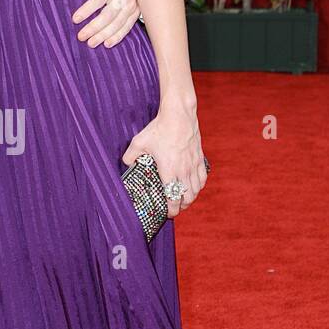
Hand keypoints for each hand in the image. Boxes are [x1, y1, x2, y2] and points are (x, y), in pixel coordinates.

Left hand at [73, 0, 139, 47]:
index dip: (87, 9)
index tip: (75, 19)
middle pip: (108, 15)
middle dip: (94, 27)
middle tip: (81, 36)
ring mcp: (132, 6)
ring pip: (117, 24)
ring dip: (104, 35)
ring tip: (90, 43)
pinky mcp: (136, 13)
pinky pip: (127, 27)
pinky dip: (118, 37)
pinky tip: (107, 44)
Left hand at [122, 102, 206, 216]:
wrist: (179, 115)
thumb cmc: (159, 128)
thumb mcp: (139, 142)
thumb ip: (130, 156)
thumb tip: (125, 163)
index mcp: (169, 171)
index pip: (173, 198)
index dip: (171, 210)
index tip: (168, 214)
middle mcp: (183, 171)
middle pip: (187, 198)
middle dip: (181, 207)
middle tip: (174, 208)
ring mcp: (193, 165)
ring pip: (196, 190)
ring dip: (191, 198)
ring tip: (184, 201)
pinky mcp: (200, 158)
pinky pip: (203, 178)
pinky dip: (199, 186)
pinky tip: (195, 187)